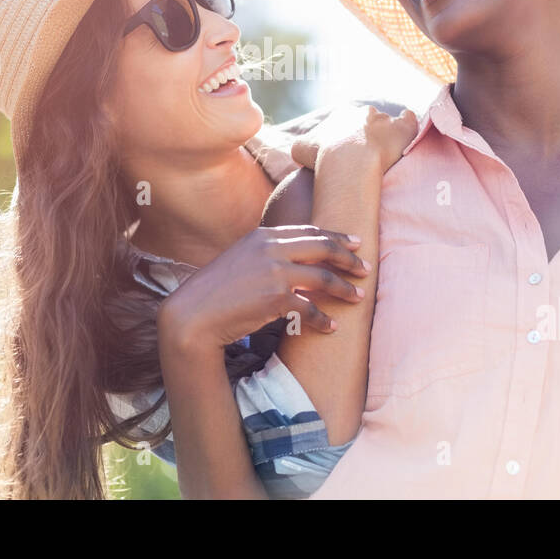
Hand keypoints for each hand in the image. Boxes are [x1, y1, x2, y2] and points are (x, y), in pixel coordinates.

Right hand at [158, 225, 369, 351]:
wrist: (194, 314)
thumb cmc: (216, 292)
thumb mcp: (240, 260)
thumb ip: (266, 255)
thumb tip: (294, 261)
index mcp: (263, 236)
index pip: (309, 231)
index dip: (335, 237)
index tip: (355, 243)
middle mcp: (271, 249)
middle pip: (323, 247)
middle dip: (348, 258)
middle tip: (365, 268)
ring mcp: (275, 272)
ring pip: (323, 277)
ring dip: (343, 289)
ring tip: (357, 297)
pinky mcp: (275, 298)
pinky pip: (310, 308)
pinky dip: (323, 319)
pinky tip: (331, 327)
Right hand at [290, 106, 418, 172]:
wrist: (348, 162)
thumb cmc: (322, 156)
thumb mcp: (300, 149)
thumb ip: (302, 145)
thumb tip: (304, 149)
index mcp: (341, 115)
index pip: (345, 122)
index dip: (346, 137)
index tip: (347, 152)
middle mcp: (363, 113)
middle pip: (367, 121)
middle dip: (366, 134)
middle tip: (366, 155)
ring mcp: (385, 119)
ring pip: (388, 122)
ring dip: (387, 133)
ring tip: (387, 150)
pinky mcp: (403, 128)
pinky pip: (408, 120)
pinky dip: (408, 124)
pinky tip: (406, 134)